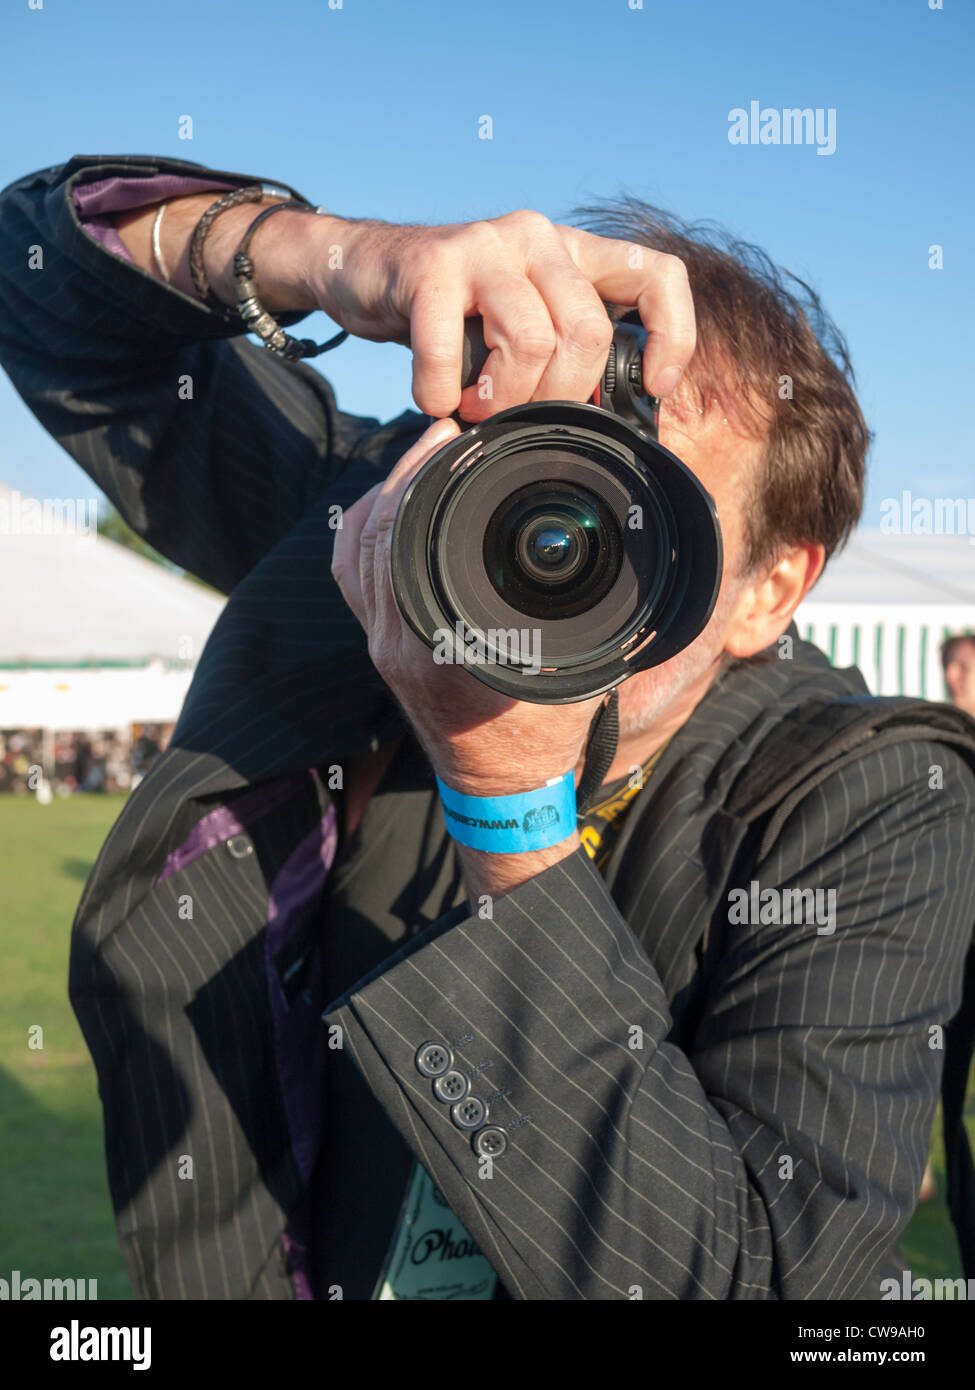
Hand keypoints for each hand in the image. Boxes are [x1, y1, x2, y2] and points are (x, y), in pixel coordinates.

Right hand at [306, 209, 694, 418]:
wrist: (365, 272)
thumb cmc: (450, 316)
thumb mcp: (518, 324)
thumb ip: (562, 351)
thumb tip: (608, 419)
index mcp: (572, 254)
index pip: (658, 275)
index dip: (673, 335)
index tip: (651, 388)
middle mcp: (538, 238)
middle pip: (588, 332)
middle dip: (557, 395)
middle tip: (518, 415)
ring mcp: (486, 246)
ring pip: (531, 340)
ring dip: (503, 398)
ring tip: (474, 409)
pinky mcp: (432, 266)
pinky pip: (451, 350)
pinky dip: (439, 392)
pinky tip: (433, 398)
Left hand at [331, 417, 603, 801]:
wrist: (503, 786)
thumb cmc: (543, 733)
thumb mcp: (580, 668)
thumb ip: (593, 612)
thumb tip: (628, 556)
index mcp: (440, 641)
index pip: (405, 533)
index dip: (422, 472)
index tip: (452, 433)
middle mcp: (397, 641)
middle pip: (372, 532)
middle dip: (405, 471)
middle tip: (441, 433)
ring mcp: (381, 644)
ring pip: (356, 550)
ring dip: (386, 496)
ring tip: (422, 459)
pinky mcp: (380, 645)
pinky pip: (353, 574)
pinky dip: (367, 531)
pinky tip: (396, 504)